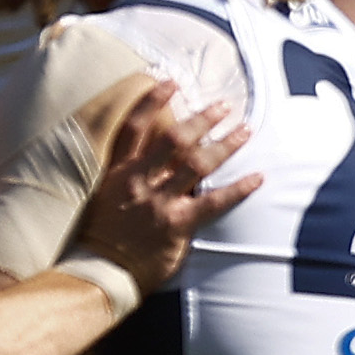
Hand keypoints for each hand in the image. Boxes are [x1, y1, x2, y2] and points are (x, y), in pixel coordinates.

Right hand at [73, 79, 261, 292]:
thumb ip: (125, 176)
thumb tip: (151, 160)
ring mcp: (159, 201)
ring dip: (224, 144)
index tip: (170, 82)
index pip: (134, 127)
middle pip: (174, 138)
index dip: (152, 101)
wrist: (97, 272)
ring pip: (197, 163)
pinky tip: (257, 178)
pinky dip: (238, 189)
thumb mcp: (102, 197)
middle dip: (201, 119)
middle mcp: (140, 180)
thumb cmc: (99, 238)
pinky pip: (214, 202)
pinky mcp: (176, 224)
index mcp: (119, 171)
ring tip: (245, 130)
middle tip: (223, 106)